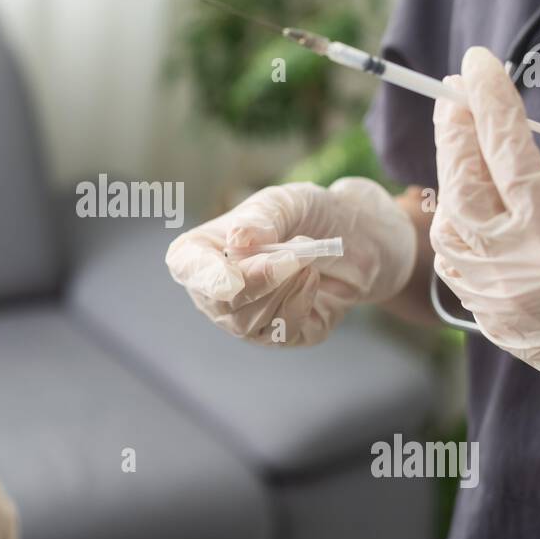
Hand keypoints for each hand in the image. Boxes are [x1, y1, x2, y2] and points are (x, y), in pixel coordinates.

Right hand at [165, 178, 416, 345]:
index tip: (230, 281)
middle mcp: (214, 290)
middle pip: (223, 303)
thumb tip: (238, 239)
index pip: (188, 267)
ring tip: (307, 258)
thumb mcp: (289, 202)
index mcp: (203, 250)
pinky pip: (281, 333)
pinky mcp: (274, 336)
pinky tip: (312, 279)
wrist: (352, 239)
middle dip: (264, 279)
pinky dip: (302, 303)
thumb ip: (264, 217)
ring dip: (287, 288)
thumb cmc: (308, 214)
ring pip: (251, 322)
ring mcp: (242, 318)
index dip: (205, 276)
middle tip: (298, 253)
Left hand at [431, 46, 539, 476]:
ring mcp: (492, 296)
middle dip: (455, 129)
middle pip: (464, 184)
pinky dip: (453, 214)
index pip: (511, 158)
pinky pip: (453, 253)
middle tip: (455, 88)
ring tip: (462, 131)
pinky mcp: (484, 313)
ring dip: (450, 170)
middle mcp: (515, 270)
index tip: (480, 65)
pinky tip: (465, 190)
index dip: (492, 105)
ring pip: (449, 218)